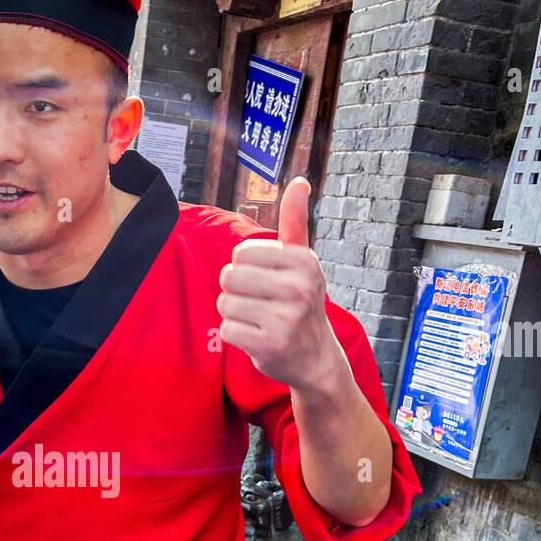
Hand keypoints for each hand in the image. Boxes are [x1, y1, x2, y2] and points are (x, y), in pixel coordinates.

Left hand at [216, 178, 343, 391]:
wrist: (316, 358)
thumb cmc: (302, 302)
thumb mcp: (303, 261)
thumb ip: (295, 222)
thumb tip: (299, 181)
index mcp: (304, 261)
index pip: (241, 253)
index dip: (245, 267)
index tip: (267, 281)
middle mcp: (299, 287)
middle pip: (228, 276)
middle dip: (236, 291)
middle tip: (260, 302)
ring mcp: (286, 318)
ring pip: (224, 303)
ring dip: (235, 313)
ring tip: (259, 320)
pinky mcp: (270, 345)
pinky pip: (227, 329)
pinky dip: (236, 335)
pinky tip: (257, 338)